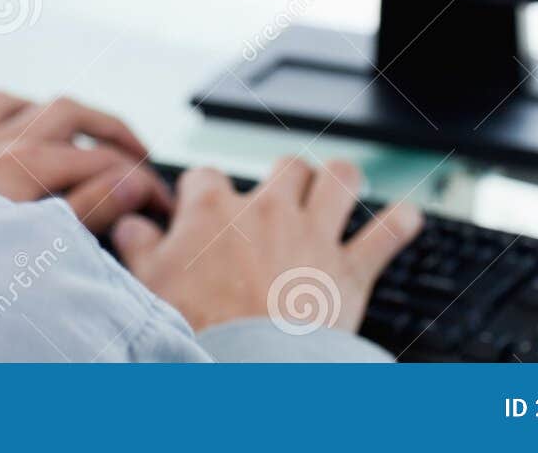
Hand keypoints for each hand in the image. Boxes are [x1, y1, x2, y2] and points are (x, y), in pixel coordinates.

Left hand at [0, 91, 172, 232]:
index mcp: (23, 164)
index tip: (159, 204)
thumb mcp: (33, 248)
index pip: (100, 159)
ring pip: (7, 103)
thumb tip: (133, 182)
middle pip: (65, 112)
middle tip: (136, 156)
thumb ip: (87, 212)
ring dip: (45, 115)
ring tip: (69, 137)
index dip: (139, 179)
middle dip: (108, 129)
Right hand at [111, 156, 421, 333]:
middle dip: (285, 177)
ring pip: (341, 178)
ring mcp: (314, 235)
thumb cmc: (196, 328)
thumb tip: (129, 223)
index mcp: (216, 210)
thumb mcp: (148, 284)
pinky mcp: (350, 269)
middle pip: (286, 166)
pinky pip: (388, 233)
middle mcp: (270, 210)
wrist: (246, 371)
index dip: (203, 191)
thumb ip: (138, 245)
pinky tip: (408, 217)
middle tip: (282, 197)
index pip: (206, 176)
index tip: (201, 208)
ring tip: (340, 188)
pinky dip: (401, 224)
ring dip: (342, 181)